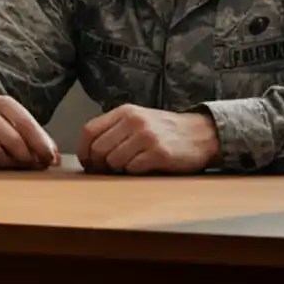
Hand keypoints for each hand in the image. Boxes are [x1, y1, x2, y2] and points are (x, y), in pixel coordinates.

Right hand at [0, 96, 59, 169]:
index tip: (50, 160)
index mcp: (4, 103)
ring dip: (6, 163)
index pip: (26, 124)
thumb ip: (38, 139)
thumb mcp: (17, 123)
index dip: (40, 144)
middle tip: (32, 166)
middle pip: (12, 140)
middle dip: (26, 157)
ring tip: (12, 165)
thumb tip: (55, 160)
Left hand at [77, 105, 219, 174]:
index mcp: (125, 112)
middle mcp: (134, 120)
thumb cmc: (164, 131)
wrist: (200, 134)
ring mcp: (147, 136)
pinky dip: (136, 171)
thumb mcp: (137, 120)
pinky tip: (146, 166)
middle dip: (100, 165)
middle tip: (108, 171)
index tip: (87, 163)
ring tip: (133, 164)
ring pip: (114, 161)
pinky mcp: (159, 152)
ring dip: (120, 169)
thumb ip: (114, 130)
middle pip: (98, 149)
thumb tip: (89, 154)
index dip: (83, 150)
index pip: (89, 130)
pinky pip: (133, 168)